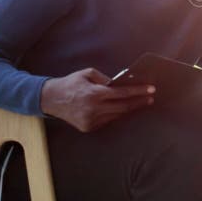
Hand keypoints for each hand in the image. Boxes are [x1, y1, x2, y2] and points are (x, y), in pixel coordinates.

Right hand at [40, 68, 154, 131]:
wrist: (50, 99)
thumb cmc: (71, 83)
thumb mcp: (88, 73)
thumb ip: (105, 78)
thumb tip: (121, 83)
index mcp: (95, 93)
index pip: (123, 93)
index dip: (138, 91)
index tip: (151, 89)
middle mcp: (94, 109)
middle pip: (123, 107)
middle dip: (139, 102)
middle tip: (151, 98)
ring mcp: (91, 120)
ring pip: (116, 115)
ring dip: (129, 109)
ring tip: (140, 103)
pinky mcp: (88, 127)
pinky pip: (107, 121)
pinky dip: (116, 114)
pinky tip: (123, 109)